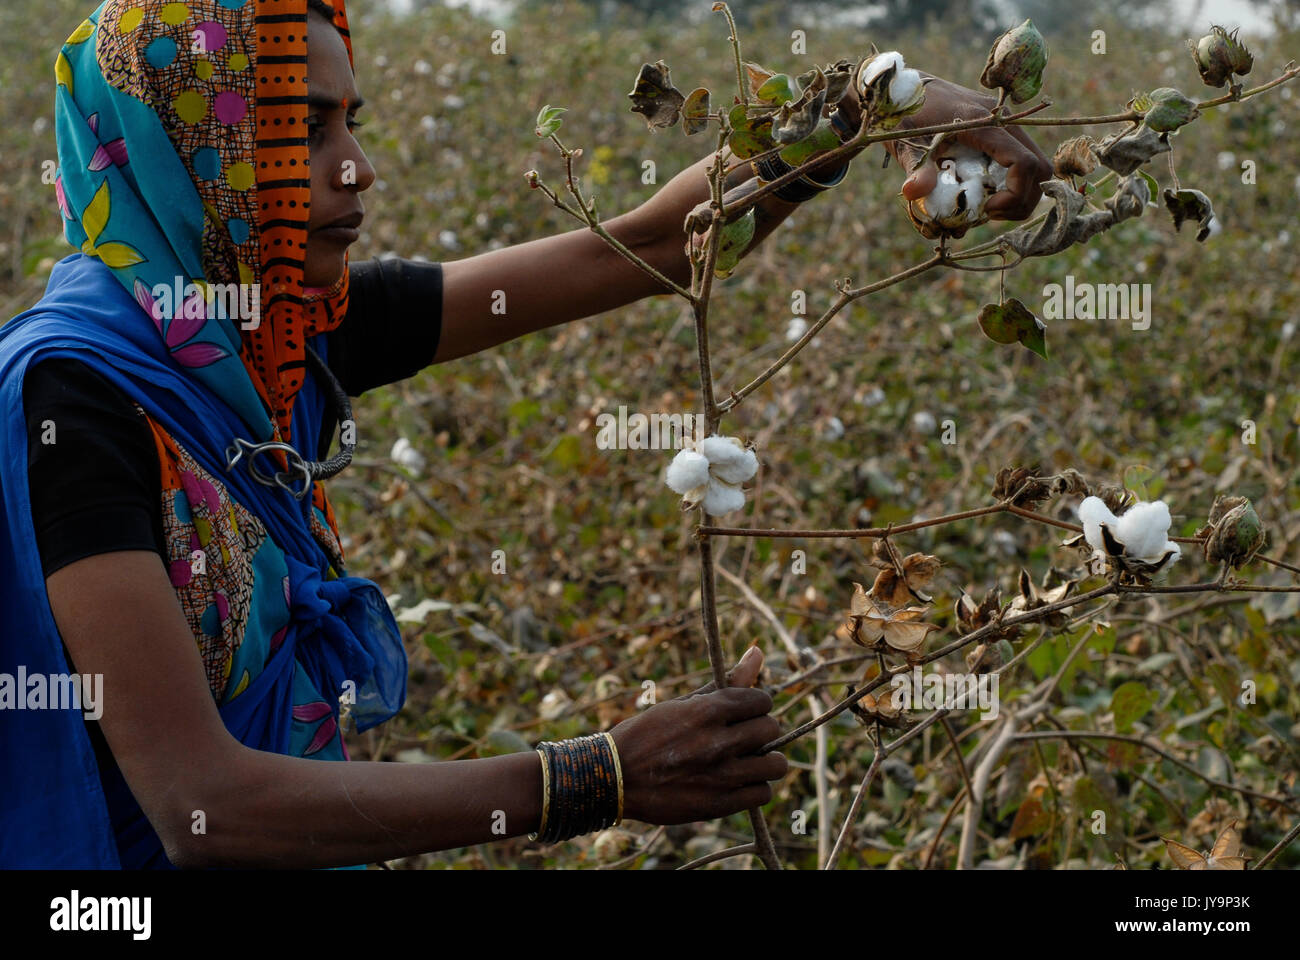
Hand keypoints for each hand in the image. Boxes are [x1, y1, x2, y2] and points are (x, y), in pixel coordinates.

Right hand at [609, 646, 786, 824]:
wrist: (615, 777)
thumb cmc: (647, 734)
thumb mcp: (683, 703)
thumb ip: (725, 681)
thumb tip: (758, 651)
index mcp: (706, 711)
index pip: (762, 701)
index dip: (757, 705)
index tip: (745, 713)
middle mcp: (717, 741)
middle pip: (771, 729)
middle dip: (761, 730)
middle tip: (744, 737)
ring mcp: (720, 775)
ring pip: (776, 764)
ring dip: (766, 761)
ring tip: (749, 761)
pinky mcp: (719, 804)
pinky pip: (763, 793)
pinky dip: (757, 788)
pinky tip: (740, 782)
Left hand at [884, 75, 1052, 232]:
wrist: (908, 90)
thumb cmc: (904, 115)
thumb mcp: (903, 143)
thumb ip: (914, 166)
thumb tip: (913, 192)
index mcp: (982, 123)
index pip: (1022, 162)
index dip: (1014, 195)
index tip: (987, 209)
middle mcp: (1002, 122)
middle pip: (1039, 168)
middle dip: (1021, 200)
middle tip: (990, 213)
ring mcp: (1006, 125)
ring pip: (1036, 166)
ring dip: (1020, 194)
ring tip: (989, 207)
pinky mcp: (1002, 132)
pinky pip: (1023, 161)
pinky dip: (1014, 184)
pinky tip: (988, 194)